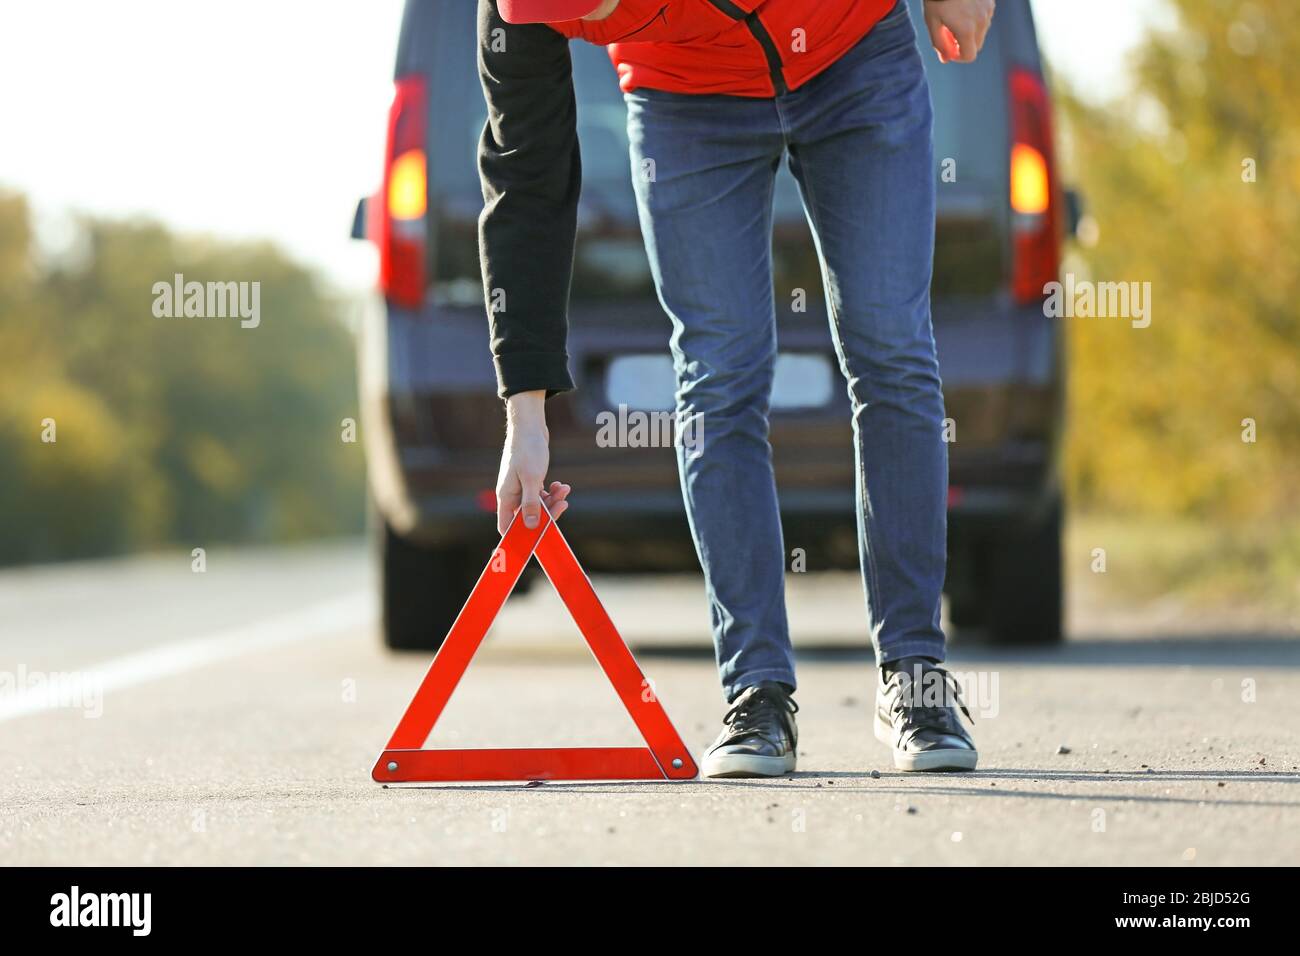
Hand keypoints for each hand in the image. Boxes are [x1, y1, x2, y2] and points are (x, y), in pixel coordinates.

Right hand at [496, 390, 570, 534]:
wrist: (529, 426)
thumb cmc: (527, 450)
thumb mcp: (532, 478)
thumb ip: (531, 503)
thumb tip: (530, 527)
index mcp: (506, 497)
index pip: (507, 527)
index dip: (520, 537)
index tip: (538, 538)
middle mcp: (511, 496)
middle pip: (527, 518)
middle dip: (547, 514)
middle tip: (563, 504)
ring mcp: (520, 489)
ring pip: (537, 506)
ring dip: (552, 502)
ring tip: (564, 490)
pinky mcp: (529, 482)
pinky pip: (541, 496)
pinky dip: (552, 493)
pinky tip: (561, 485)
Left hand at [923, 0, 994, 63]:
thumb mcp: (932, 22)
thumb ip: (939, 43)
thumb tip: (946, 58)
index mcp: (966, 30)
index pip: (969, 56)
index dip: (958, 57)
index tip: (949, 50)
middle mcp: (981, 22)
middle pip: (976, 45)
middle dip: (963, 45)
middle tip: (949, 35)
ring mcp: (987, 10)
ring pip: (981, 32)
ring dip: (970, 33)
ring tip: (955, 20)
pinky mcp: (990, 2)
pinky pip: (985, 18)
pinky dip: (975, 20)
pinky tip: (963, 11)